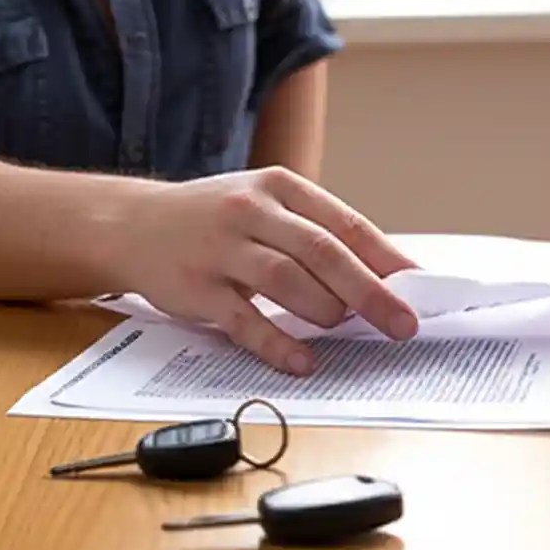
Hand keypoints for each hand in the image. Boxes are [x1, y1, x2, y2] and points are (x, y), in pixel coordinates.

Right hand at [117, 167, 418, 374]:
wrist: (131, 223)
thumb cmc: (213, 219)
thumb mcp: (265, 205)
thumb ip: (314, 233)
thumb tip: (380, 277)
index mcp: (279, 187)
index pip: (345, 223)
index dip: (385, 258)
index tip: (417, 287)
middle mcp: (251, 212)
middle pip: (323, 253)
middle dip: (370, 292)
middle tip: (402, 322)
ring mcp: (221, 249)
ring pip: (287, 280)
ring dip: (325, 310)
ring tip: (344, 328)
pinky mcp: (196, 288)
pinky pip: (244, 321)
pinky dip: (278, 343)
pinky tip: (304, 361)